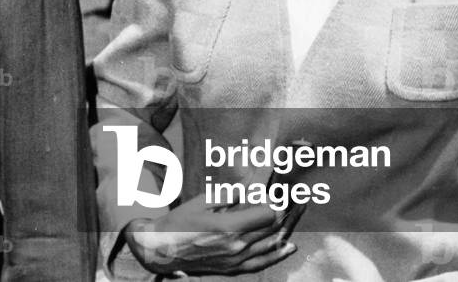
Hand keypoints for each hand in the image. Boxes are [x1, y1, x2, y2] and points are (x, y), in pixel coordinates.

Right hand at [122, 192, 302, 275]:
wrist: (162, 250)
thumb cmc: (179, 223)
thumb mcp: (201, 201)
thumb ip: (228, 194)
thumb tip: (248, 189)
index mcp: (229, 226)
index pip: (267, 214)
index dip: (275, 201)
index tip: (278, 192)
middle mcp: (236, 246)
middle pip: (272, 227)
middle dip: (284, 211)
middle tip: (291, 198)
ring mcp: (236, 260)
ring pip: (271, 245)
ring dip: (285, 229)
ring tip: (295, 215)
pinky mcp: (233, 269)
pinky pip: (262, 263)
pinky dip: (278, 254)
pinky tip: (289, 246)